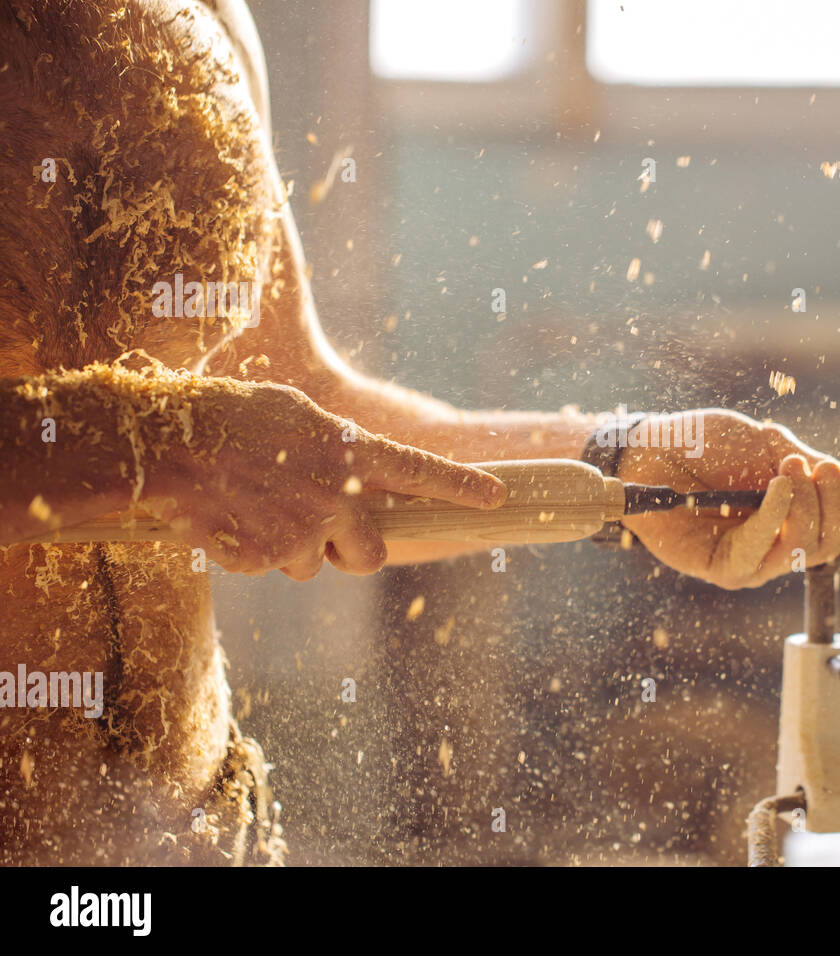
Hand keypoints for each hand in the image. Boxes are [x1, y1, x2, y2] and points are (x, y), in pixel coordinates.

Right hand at [147, 380, 505, 577]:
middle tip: (325, 533)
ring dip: (292, 548)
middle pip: (372, 554)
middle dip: (353, 552)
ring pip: (312, 565)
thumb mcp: (296, 413)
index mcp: (349, 452)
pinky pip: (268, 567)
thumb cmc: (228, 415)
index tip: (498, 495)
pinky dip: (252, 552)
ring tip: (255, 506)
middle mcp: (336, 498)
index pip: (422, 471)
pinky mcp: (264, 559)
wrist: (166, 444)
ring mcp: (302, 532)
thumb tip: (354, 473)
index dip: (462, 486)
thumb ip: (337, 448)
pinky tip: (229, 518)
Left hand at [616, 409, 839, 588]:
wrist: (654, 447)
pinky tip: (777, 489)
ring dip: (810, 508)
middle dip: (837, 504)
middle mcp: (776, 545)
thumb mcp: (771, 447)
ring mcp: (751, 561)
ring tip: (792, 470)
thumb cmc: (708, 446)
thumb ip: (816, 465)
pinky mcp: (723, 569)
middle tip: (821, 468)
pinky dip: (777, 517)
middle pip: (831, 544)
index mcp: (794, 517)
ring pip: (804, 553)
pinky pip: (761, 553)